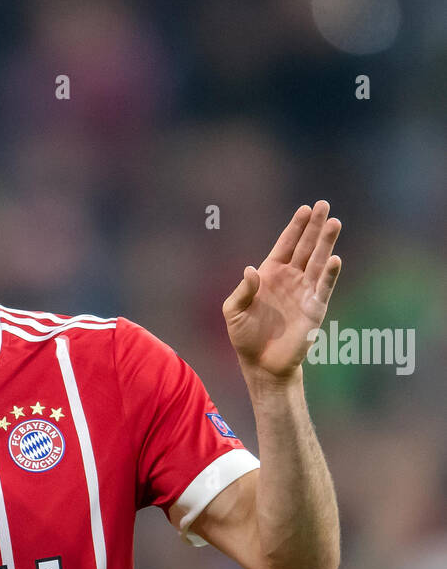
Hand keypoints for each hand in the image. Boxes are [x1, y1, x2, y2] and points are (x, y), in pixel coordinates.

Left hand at [223, 201, 341, 380]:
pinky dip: (329, 274)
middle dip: (314, 227)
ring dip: (326, 243)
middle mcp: (290, 279)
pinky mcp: (314, 308)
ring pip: (317, 262)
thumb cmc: (245, 337)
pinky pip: (323, 287)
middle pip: (305, 247)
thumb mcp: (233, 312)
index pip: (285, 245)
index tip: (305, 209)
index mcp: (270, 275)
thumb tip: (252, 270)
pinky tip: (335, 259)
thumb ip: (242, 290)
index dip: (295, 228)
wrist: (261, 363)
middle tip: (324, 205)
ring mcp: (304, 292)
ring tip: (334, 222)